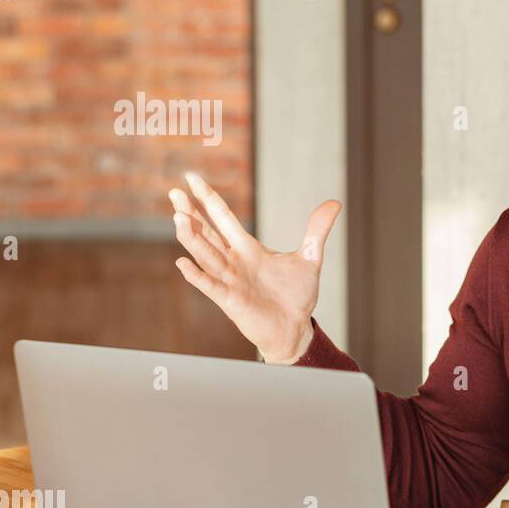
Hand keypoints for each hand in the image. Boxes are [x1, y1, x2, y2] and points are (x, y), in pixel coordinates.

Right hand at [169, 172, 340, 364]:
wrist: (296, 329)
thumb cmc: (296, 296)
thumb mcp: (309, 258)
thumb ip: (316, 231)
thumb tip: (334, 203)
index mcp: (248, 248)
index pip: (223, 218)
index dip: (208, 198)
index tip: (192, 178)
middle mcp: (234, 261)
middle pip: (206, 233)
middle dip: (190, 213)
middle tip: (174, 192)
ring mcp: (230, 280)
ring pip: (206, 255)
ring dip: (192, 238)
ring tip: (178, 217)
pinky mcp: (231, 301)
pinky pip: (210, 286)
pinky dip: (196, 275)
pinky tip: (182, 262)